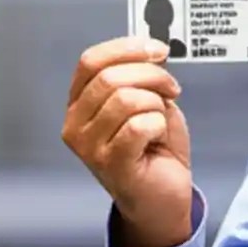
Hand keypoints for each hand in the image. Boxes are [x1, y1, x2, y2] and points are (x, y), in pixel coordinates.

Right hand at [62, 36, 192, 246]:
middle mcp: (75, 125)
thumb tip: (151, 49)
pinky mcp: (110, 165)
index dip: (127, 48)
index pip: (91, 61)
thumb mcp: (146, 101)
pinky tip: (157, 137)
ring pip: (125, 99)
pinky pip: (137, 126)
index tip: (158, 50)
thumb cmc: (154, 149)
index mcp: (79, 103)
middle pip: (110, 77)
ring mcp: (89, 148)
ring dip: (156, 103)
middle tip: (172, 88)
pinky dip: (157, 125)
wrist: (163, 198)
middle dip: (151, 75)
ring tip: (162, 117)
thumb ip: (140, 77)